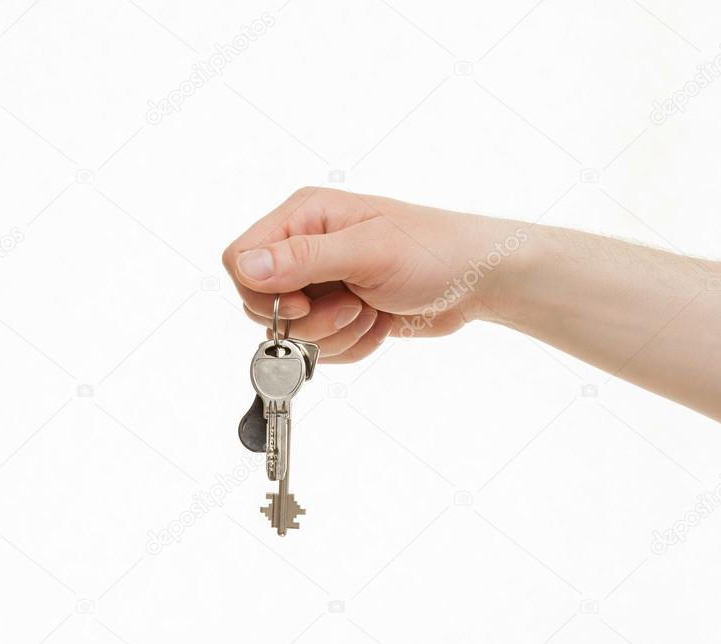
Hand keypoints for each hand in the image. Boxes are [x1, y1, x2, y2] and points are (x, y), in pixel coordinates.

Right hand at [221, 187, 528, 361]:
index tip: (308, 301)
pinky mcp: (339, 314)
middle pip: (262, 304)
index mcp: (304, 217)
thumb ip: (304, 259)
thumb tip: (246, 266)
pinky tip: (380, 322)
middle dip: (309, 320)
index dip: (265, 292)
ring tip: (372, 311)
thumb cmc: (433, 251)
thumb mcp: (368, 252)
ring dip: (336, 334)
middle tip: (352, 305)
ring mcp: (322, 284)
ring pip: (293, 333)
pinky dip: (352, 345)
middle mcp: (306, 248)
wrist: (479, 280)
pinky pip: (321, 348)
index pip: (241, 260)